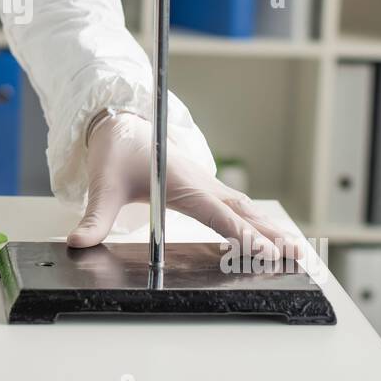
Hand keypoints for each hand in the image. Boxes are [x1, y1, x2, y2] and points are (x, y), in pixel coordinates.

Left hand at [67, 112, 304, 260]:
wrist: (122, 123)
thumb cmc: (117, 150)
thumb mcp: (103, 185)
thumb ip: (95, 217)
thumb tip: (79, 242)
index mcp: (183, 184)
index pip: (218, 214)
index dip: (241, 234)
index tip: (264, 251)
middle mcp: (203, 185)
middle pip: (245, 214)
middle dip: (273, 236)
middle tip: (300, 258)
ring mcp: (209, 187)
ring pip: (247, 210)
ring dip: (273, 230)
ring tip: (300, 253)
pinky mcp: (208, 190)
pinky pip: (239, 208)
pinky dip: (260, 223)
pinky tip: (274, 239)